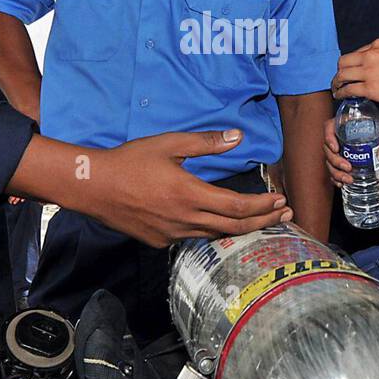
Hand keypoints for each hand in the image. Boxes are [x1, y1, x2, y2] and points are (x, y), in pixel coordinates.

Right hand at [86, 130, 292, 247]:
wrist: (93, 186)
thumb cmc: (130, 161)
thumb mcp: (169, 144)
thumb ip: (206, 142)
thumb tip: (238, 136)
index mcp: (190, 195)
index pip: (238, 207)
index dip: (263, 206)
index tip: (281, 201)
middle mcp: (185, 220)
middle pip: (234, 227)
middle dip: (264, 222)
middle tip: (285, 216)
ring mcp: (172, 235)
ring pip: (215, 235)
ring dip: (241, 228)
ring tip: (260, 220)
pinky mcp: (160, 242)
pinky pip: (193, 237)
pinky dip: (212, 231)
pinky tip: (218, 222)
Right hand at [324, 119, 378, 186]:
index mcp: (352, 123)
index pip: (331, 126)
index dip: (328, 136)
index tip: (336, 149)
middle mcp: (345, 136)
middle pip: (328, 147)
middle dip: (334, 160)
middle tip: (347, 168)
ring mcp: (346, 150)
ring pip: (331, 161)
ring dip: (335, 172)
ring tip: (347, 180)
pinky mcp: (350, 162)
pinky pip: (336, 170)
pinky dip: (336, 178)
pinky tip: (341, 184)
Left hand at [332, 38, 378, 107]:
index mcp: (378, 45)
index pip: (357, 53)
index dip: (352, 63)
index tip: (351, 70)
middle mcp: (370, 56)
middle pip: (344, 62)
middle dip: (339, 71)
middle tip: (339, 79)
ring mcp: (369, 72)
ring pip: (342, 76)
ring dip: (337, 83)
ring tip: (336, 89)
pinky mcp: (371, 88)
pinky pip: (349, 90)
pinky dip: (342, 93)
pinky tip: (341, 96)